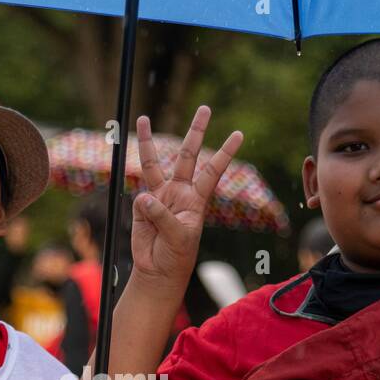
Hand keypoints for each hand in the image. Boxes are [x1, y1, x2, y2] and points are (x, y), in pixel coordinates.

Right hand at [129, 105, 242, 292]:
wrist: (158, 270)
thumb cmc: (176, 255)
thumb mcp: (178, 237)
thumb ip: (162, 215)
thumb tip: (144, 196)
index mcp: (197, 199)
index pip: (213, 170)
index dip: (225, 152)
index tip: (239, 134)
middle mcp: (180, 192)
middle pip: (187, 155)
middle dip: (196, 132)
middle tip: (205, 108)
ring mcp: (160, 196)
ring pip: (153, 163)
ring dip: (149, 142)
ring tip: (143, 118)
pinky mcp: (142, 205)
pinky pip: (140, 197)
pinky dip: (142, 203)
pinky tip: (146, 217)